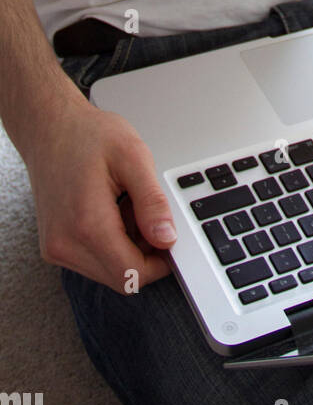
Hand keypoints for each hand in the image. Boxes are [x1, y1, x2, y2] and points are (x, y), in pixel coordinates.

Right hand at [21, 92, 176, 292]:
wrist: (49, 127)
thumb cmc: (87, 135)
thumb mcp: (133, 157)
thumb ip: (152, 201)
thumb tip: (167, 237)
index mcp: (86, 223)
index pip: (131, 273)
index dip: (159, 263)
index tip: (171, 240)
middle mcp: (64, 243)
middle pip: (120, 276)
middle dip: (142, 253)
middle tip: (145, 212)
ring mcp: (56, 247)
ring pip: (107, 271)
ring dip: (126, 248)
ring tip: (124, 206)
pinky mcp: (54, 245)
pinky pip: (92, 260)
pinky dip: (109, 243)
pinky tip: (110, 211)